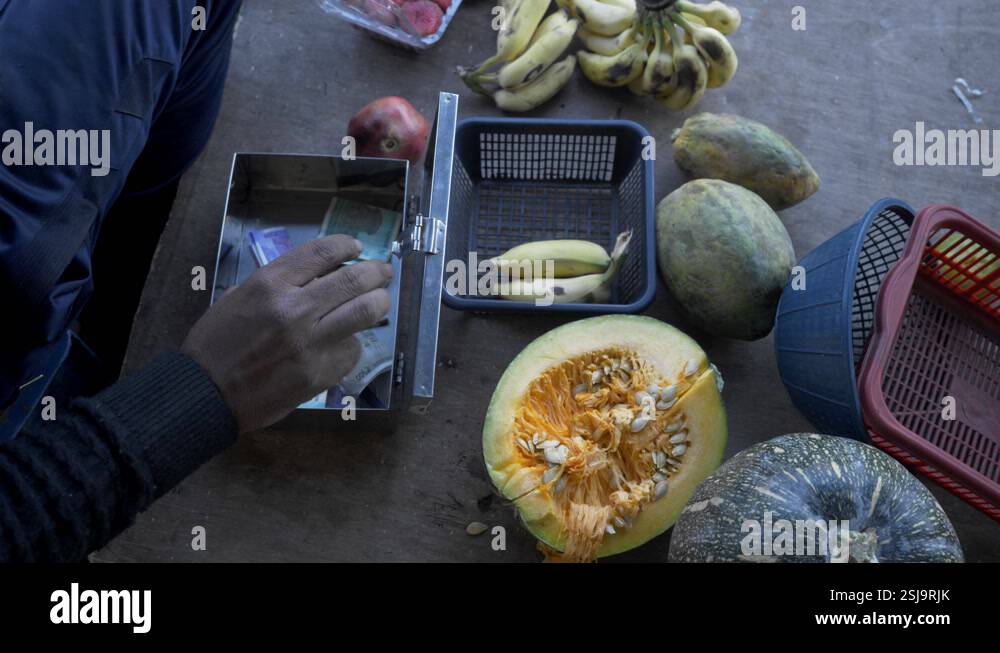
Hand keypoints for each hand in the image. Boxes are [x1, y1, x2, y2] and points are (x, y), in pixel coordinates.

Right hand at [182, 235, 392, 432]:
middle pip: (354, 279)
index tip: (357, 248)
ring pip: (365, 312)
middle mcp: (294, 308)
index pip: (323, 252)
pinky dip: (352, 344)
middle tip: (383, 273)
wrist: (205, 393)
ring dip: (379, 302)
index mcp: (270, 283)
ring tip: (380, 300)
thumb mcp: (240, 296)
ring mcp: (310, 342)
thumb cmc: (217, 343)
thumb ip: (279, 283)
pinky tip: (344, 343)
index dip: (347, 246)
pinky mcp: (319, 373)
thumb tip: (319, 275)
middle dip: (376, 272)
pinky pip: (351, 350)